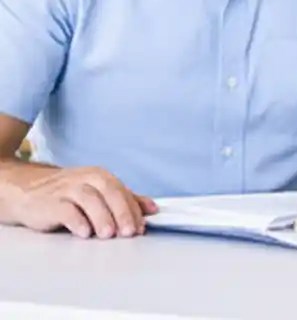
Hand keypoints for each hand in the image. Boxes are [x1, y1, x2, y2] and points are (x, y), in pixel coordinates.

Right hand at [9, 167, 156, 238]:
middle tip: (129, 232)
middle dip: (122, 213)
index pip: (123, 192)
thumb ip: (125, 200)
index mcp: (101, 177)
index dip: (134, 210)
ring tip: (108, 235)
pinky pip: (65, 209)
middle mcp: (86, 179)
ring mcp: (67, 189)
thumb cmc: (68, 194)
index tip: (141, 228)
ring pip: (89, 199)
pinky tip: (84, 233)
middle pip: (109, 192)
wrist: (27, 190)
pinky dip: (76, 221)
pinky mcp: (49, 202)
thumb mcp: (98, 193)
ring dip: (101, 217)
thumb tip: (153, 209)